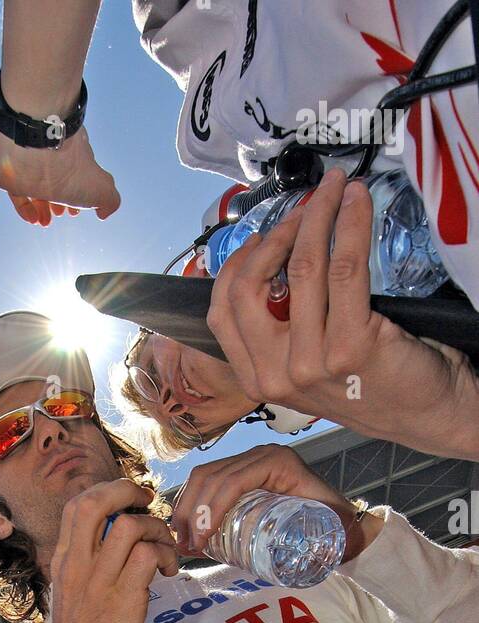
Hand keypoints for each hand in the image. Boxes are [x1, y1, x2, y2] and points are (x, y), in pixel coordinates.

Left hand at [0, 127, 120, 225]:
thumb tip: (105, 211)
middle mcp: (51, 156)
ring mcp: (28, 162)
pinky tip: (32, 218)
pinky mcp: (9, 169)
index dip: (77, 197)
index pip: (75, 176)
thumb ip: (110, 201)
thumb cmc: (70, 167)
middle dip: (58, 202)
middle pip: (54, 181)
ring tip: (45, 222)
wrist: (35, 149)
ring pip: (34, 186)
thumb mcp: (102, 188)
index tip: (74, 213)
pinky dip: (24, 206)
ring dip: (41, 207)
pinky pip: (16, 190)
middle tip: (59, 215)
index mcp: (73, 156)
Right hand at [49, 479, 179, 622]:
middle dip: (129, 492)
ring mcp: (100, 582)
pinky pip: (149, 556)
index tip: (130, 500)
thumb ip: (85, 561)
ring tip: (164, 549)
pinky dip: (166, 556)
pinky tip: (166, 572)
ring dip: (157, 529)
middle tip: (148, 506)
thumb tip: (112, 534)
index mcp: (63, 561)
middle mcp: (78, 566)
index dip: (108, 491)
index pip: (77, 505)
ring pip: (130, 526)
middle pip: (97, 503)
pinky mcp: (125, 599)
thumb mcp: (70, 592)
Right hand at [169, 443, 382, 564]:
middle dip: (192, 512)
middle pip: (212, 476)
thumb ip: (312, 538)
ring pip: (204, 475)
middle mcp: (260, 455)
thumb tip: (281, 561)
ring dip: (186, 507)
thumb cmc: (337, 525)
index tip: (201, 542)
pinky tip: (186, 527)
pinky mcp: (240, 472)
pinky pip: (208, 480)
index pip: (233, 481)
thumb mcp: (329, 527)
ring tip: (183, 540)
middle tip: (187, 546)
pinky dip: (192, 502)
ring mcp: (248, 461)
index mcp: (278, 462)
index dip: (211, 510)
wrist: (343, 518)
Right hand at [206, 167, 478, 461]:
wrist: (422, 412)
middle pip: (250, 287)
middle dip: (276, 233)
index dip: (238, 264)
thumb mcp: (306, 367)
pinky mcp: (351, 345)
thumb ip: (280, 332)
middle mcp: (278, 376)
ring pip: (303, 267)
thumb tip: (270, 264)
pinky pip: (345, 268)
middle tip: (305, 207)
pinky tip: (357, 203)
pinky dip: (351, 225)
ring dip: (319, 214)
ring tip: (336, 189)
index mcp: (258, 381)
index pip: (222, 313)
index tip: (262, 236)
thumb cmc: (369, 382)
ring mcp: (312, 363)